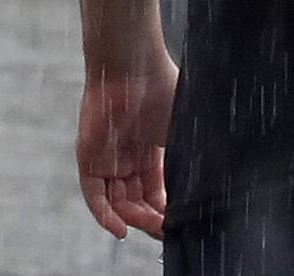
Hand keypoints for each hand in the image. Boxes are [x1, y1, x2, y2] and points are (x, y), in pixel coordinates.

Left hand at [77, 50, 176, 238]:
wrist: (135, 63)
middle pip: (135, 201)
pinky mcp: (88, 156)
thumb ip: (187, 158)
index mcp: (148, 149)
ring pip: (117, 202)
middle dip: (152, 219)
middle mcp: (126, 157)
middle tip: (168, 227)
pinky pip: (94, 195)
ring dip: (135, 219)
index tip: (179, 222)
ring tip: (156, 225)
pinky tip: (122, 230)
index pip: (154, 192)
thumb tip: (204, 191)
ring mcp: (107, 157)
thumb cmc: (161, 86)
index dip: (165, 210)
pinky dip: (105, 216)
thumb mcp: (181, 128)